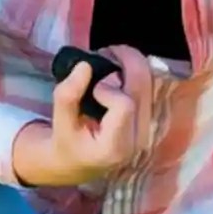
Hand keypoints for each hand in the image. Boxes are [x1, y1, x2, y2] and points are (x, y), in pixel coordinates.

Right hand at [12, 45, 152, 186]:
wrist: (79, 162)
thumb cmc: (67, 143)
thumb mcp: (60, 123)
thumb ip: (68, 96)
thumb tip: (84, 65)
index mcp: (115, 147)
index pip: (124, 106)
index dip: (109, 89)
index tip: (94, 87)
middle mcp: (138, 139)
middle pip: (144, 90)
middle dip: (128, 62)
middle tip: (107, 50)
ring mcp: (148, 130)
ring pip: (152, 86)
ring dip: (134, 65)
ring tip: (113, 56)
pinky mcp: (150, 120)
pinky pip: (151, 89)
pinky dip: (137, 73)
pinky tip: (121, 69)